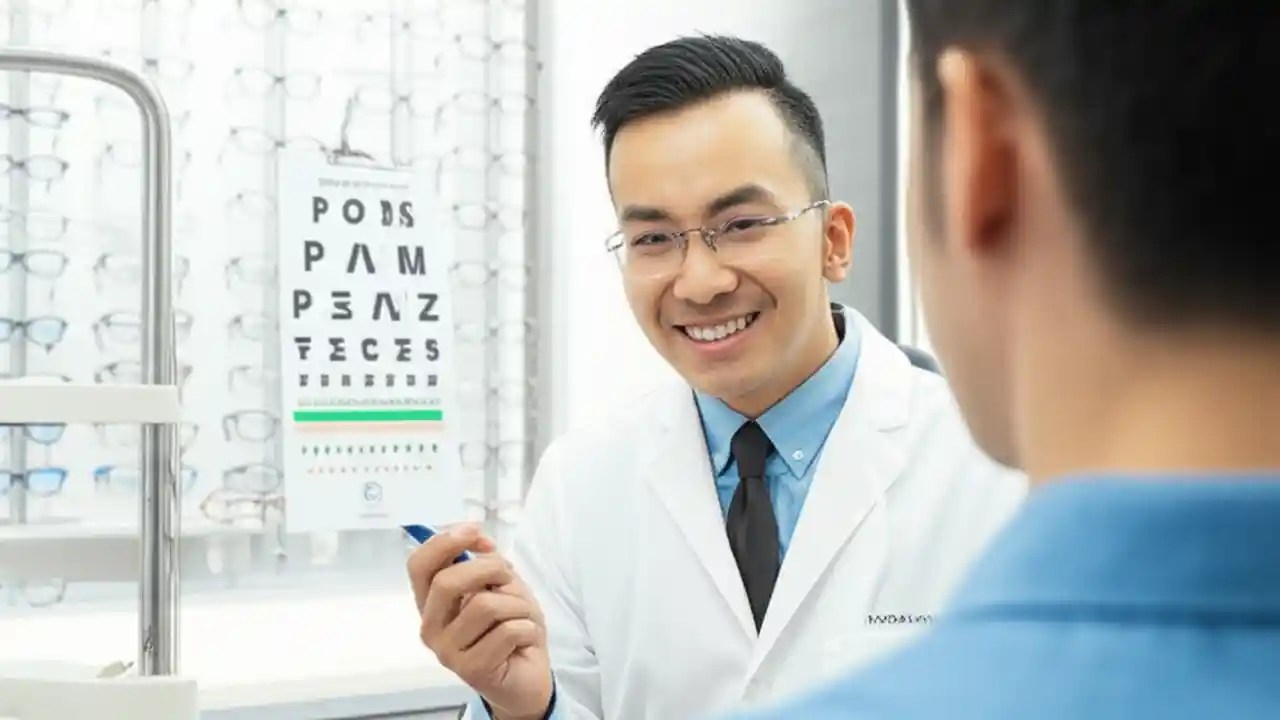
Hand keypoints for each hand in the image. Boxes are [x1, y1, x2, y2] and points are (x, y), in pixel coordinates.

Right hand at [408, 524, 552, 719]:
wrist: (526, 674)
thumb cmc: (510, 626)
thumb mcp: (501, 585)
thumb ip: (485, 562)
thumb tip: (480, 544)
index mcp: (432, 602)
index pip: (418, 564)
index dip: (446, 542)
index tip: (477, 535)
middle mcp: (431, 626)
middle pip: (447, 582)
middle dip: (488, 569)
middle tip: (508, 577)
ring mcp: (447, 651)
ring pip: (484, 605)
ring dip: (516, 604)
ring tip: (521, 616)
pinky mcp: (471, 669)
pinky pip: (506, 631)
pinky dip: (527, 627)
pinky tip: (525, 639)